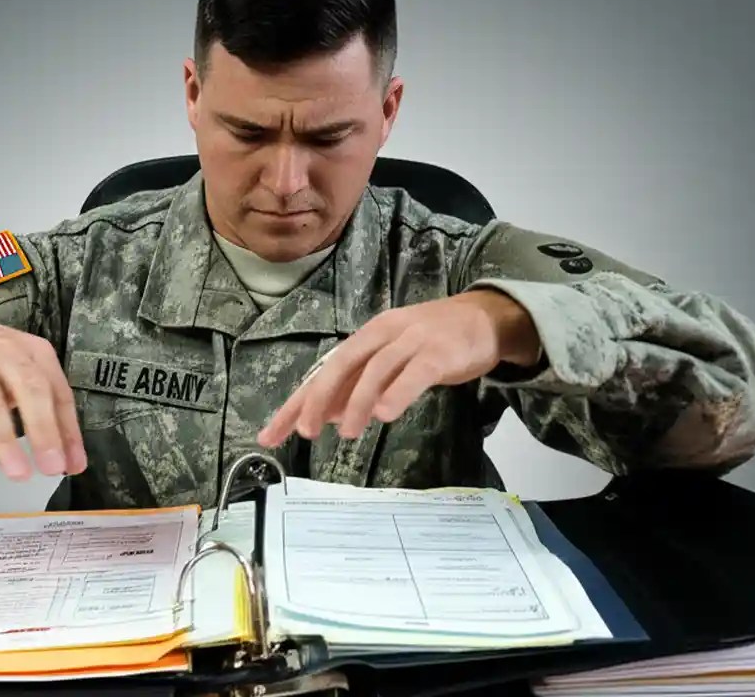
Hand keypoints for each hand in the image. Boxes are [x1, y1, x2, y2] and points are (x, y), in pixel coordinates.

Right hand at [0, 314, 85, 479]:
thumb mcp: (27, 374)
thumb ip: (51, 415)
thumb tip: (72, 464)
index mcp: (36, 353)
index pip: (59, 393)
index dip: (67, 431)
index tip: (70, 465)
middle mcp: (6, 352)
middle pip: (30, 389)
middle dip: (43, 430)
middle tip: (51, 467)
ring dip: (4, 439)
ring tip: (15, 472)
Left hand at [257, 289, 540, 446]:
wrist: (484, 319)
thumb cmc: (432, 343)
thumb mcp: (389, 360)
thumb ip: (357, 385)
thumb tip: (321, 414)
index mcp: (366, 338)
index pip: (323, 372)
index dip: (295, 404)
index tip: (270, 435)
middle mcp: (383, 335)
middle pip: (341, 365)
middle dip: (318, 398)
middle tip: (304, 432)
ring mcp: (412, 341)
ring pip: (376, 370)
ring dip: (357, 402)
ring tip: (346, 432)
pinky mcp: (440, 353)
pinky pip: (415, 373)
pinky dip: (398, 393)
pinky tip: (386, 415)